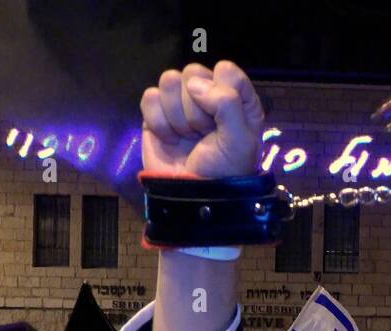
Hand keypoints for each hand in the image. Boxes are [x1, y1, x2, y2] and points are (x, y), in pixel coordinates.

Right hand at [140, 61, 264, 177]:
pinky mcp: (156, 114)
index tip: (220, 121)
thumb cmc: (223, 170)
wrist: (192, 198)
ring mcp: (180, 104)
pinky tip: (169, 139)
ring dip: (177, 115)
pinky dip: (158, 122)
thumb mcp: (240, 140)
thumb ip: (227, 102)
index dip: (220, 93)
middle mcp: (209, 96)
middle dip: (196, 108)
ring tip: (187, 137)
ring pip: (169, 80)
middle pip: (194, 72)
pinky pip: (150, 97)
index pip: (226, 70)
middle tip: (202, 133)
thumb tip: (194, 83)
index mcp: (237, 99)